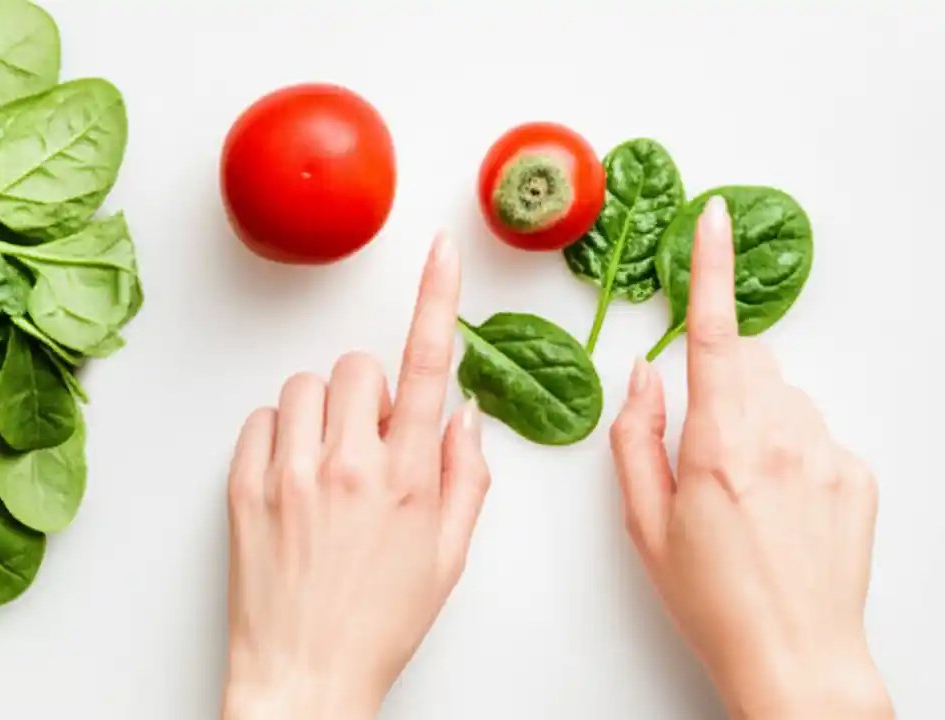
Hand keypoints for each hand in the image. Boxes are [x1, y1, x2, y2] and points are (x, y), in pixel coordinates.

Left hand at [221, 235, 490, 719]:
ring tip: (325, 463)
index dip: (438, 300)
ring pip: (303, 386)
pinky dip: (277, 435)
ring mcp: (289, 473)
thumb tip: (462, 412)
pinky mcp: (243, 486)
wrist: (304, 676)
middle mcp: (348, 465)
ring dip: (320, 411)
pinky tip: (291, 477)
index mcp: (408, 479)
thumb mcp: (447, 557)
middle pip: (355, 367)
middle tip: (368, 441)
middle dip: (366, 393)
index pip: (427, 367)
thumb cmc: (378, 625)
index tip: (442, 252)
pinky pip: (260, 418)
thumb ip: (465, 476)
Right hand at [611, 197, 892, 718]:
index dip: (710, 269)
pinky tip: (781, 506)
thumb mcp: (644, 521)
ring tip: (744, 489)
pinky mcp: (858, 473)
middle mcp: (782, 437)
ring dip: (756, 416)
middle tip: (702, 444)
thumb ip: (636, 435)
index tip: (712, 220)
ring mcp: (828, 453)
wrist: (796, 656)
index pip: (714, 335)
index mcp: (720, 446)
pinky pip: (816, 431)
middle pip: (750, 360)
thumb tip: (645, 375)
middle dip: (721, 378)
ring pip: (783, 395)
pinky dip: (792, 449)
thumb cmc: (712, 597)